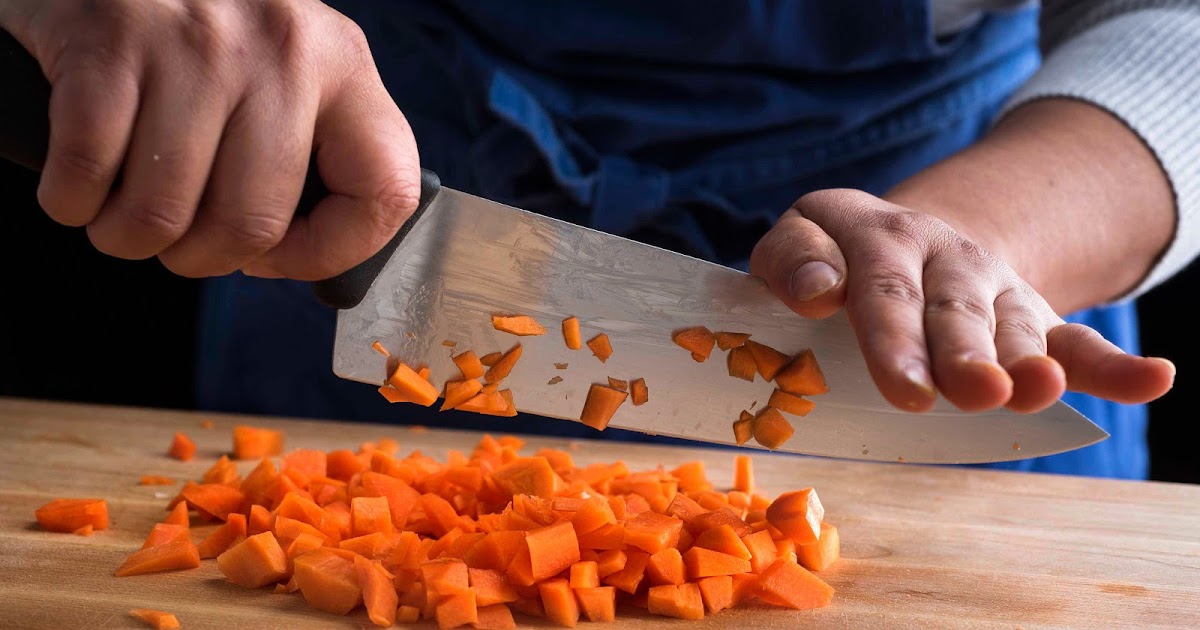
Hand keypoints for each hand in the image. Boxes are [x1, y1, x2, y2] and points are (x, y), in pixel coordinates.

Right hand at [0, 0, 420, 279]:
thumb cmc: (203, 38)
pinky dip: (73, 201)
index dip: (332, 252)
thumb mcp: (289, 73)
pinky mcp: (112, 37)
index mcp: (343, 64)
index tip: (284, 253)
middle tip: (180, 242)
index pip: (386, 193)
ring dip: (129, 237)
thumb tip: (302, 256)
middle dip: (202, 259)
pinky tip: (80, 185)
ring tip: (123, 213)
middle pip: (253, 223)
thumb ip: (316, 151)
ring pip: (162, 214)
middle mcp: (282, 49)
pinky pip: (89, 172)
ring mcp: (197, 41)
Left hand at [749, 188, 1175, 413]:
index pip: (878, 284)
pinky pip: (1075, 340)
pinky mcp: (1030, 317)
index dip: (886, 330)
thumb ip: (791, 261)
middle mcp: (942, 254)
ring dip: (1022, 360)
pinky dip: (1112, 366)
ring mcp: (992, 287)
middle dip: (958, 352)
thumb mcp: (799, 240)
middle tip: (969, 391)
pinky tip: (1151, 378)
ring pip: (1011, 326)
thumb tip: (817, 290)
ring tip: (1033, 388)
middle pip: (950, 308)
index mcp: (877, 234)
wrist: (903, 241)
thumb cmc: (832, 259)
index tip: (889, 369)